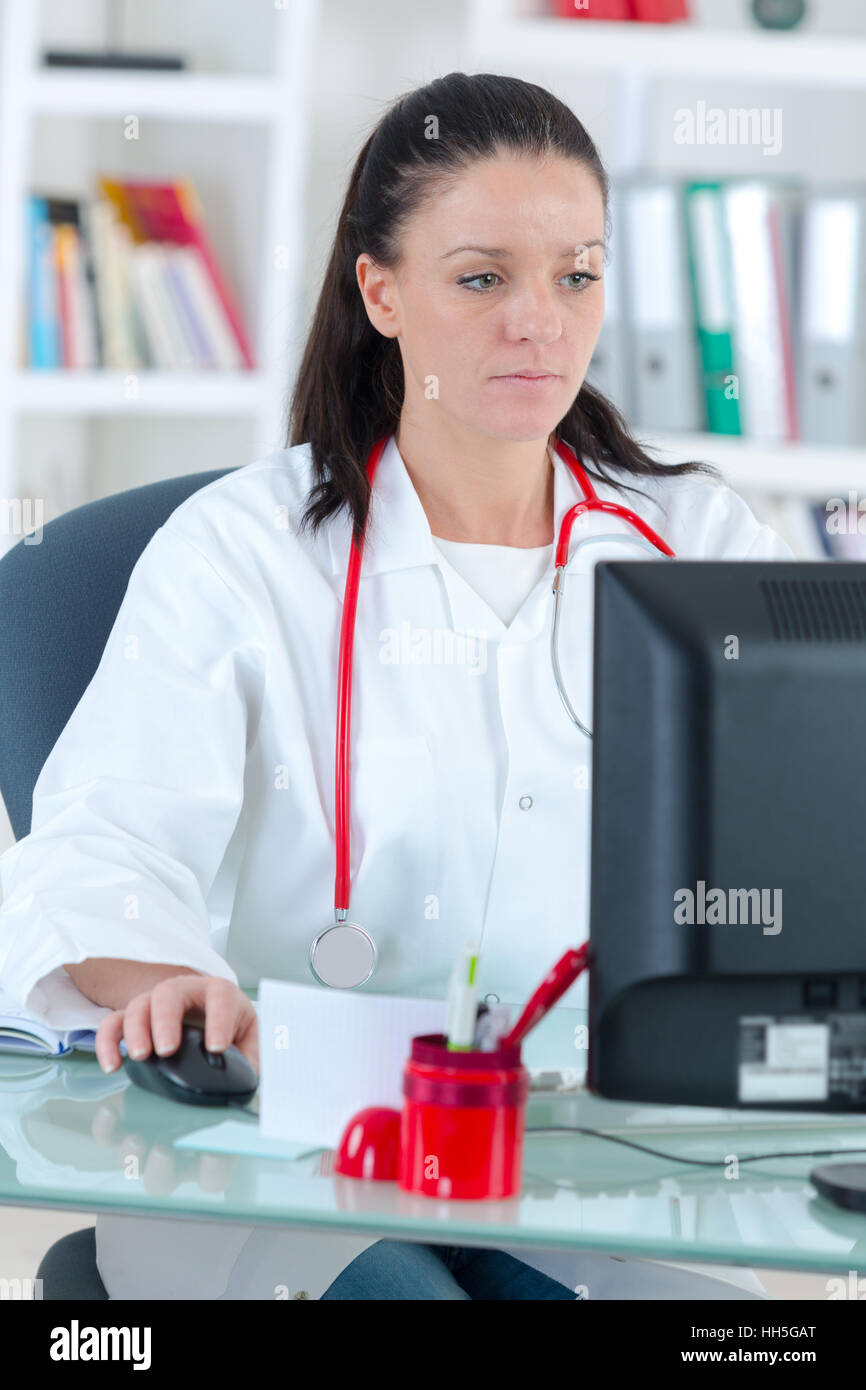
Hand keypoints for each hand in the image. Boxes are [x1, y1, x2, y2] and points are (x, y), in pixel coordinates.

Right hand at [95, 974, 258, 1076]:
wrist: (205, 1010)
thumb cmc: (228, 1024)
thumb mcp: (248, 1036)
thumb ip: (250, 1057)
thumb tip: (245, 1082)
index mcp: (218, 993)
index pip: (220, 997)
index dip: (219, 1020)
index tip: (217, 1047)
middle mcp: (184, 991)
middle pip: (169, 993)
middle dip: (166, 1021)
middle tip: (166, 1050)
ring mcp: (155, 1003)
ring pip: (138, 1005)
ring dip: (135, 1031)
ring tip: (139, 1057)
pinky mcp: (134, 1018)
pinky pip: (113, 1023)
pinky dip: (108, 1042)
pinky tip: (112, 1065)